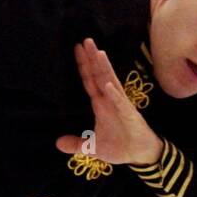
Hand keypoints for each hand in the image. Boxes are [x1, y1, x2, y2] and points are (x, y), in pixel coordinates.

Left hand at [56, 38, 163, 165]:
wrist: (139, 155)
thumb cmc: (118, 147)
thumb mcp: (92, 148)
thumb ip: (76, 144)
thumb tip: (58, 143)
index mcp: (100, 105)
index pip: (89, 81)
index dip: (83, 66)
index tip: (77, 50)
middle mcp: (110, 101)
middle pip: (99, 75)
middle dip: (92, 58)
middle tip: (86, 40)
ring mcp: (120, 106)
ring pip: (110, 83)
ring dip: (104, 68)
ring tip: (97, 52)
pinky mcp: (129, 115)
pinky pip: (120, 103)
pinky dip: (114, 94)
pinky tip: (107, 84)